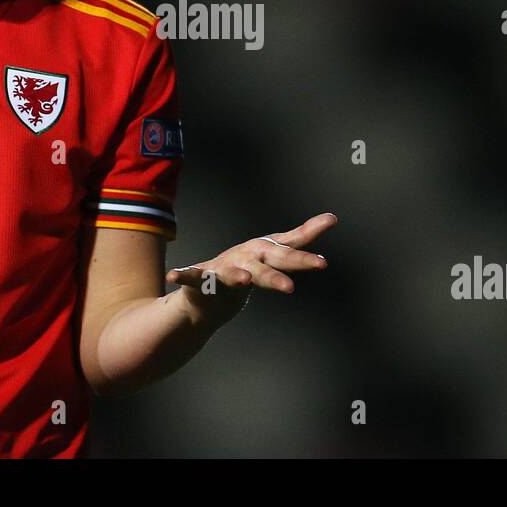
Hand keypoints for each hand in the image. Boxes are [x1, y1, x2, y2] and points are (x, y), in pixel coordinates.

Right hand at [164, 212, 334, 324]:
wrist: (212, 289)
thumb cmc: (248, 265)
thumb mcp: (275, 252)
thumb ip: (302, 236)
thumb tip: (332, 217)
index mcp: (263, 252)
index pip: (289, 251)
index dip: (305, 253)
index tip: (326, 252)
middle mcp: (246, 257)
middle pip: (266, 265)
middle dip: (280, 272)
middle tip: (295, 285)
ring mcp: (223, 266)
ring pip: (233, 274)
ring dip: (237, 276)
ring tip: (245, 279)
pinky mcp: (201, 278)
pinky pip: (192, 276)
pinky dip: (184, 275)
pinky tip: (174, 276)